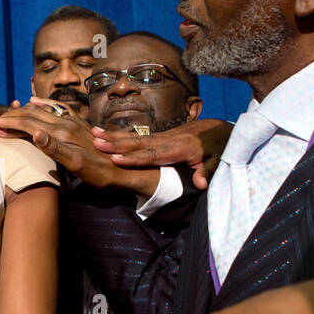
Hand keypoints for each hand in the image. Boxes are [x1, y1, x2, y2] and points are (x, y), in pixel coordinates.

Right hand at [0, 99, 159, 195]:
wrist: (121, 168)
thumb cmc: (97, 171)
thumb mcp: (75, 164)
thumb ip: (53, 148)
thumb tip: (34, 132)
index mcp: (61, 132)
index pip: (29, 123)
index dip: (10, 124)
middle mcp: (65, 123)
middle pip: (32, 114)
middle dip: (13, 116)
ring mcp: (72, 121)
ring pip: (42, 110)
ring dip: (24, 110)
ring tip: (10, 111)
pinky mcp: (78, 123)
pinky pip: (56, 108)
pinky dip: (42, 104)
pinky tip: (37, 102)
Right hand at [91, 118, 232, 189]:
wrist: (220, 129)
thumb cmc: (219, 147)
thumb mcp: (218, 159)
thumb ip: (207, 172)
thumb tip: (199, 185)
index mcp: (181, 147)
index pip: (154, 154)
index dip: (135, 158)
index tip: (116, 158)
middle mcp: (168, 139)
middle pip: (139, 143)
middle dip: (116, 144)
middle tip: (96, 143)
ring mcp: (163, 136)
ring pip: (135, 137)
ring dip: (113, 137)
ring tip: (93, 134)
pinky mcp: (160, 136)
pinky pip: (138, 137)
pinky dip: (121, 136)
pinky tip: (106, 135)